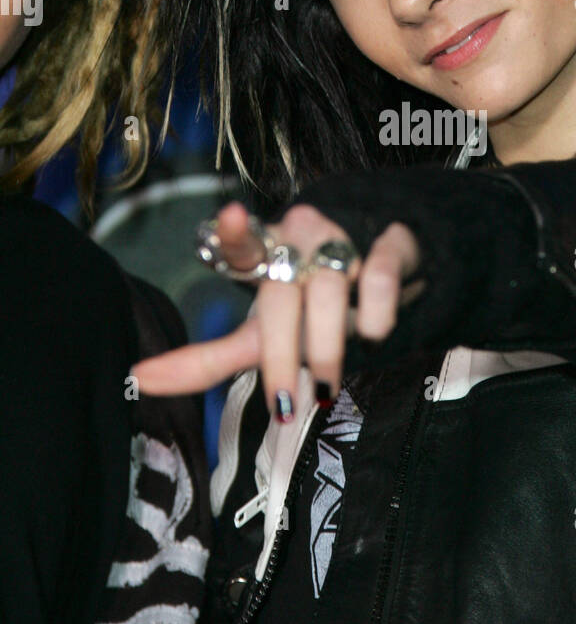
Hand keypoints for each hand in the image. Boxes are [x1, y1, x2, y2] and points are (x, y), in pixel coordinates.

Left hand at [132, 200, 423, 417]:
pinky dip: (375, 313)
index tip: (230, 218)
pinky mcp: (389, 246)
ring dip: (327, 346)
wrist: (385, 267)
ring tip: (327, 385)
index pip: (242, 245)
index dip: (235, 233)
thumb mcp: (258, 333)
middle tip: (282, 405)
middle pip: (282, 296)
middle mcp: (299, 240)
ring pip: (329, 289)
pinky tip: (373, 332)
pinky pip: (380, 277)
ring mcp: (344, 241)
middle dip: (281, 356)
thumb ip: (207, 359)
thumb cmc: (307, 305)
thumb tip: (138, 379)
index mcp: (263, 255)